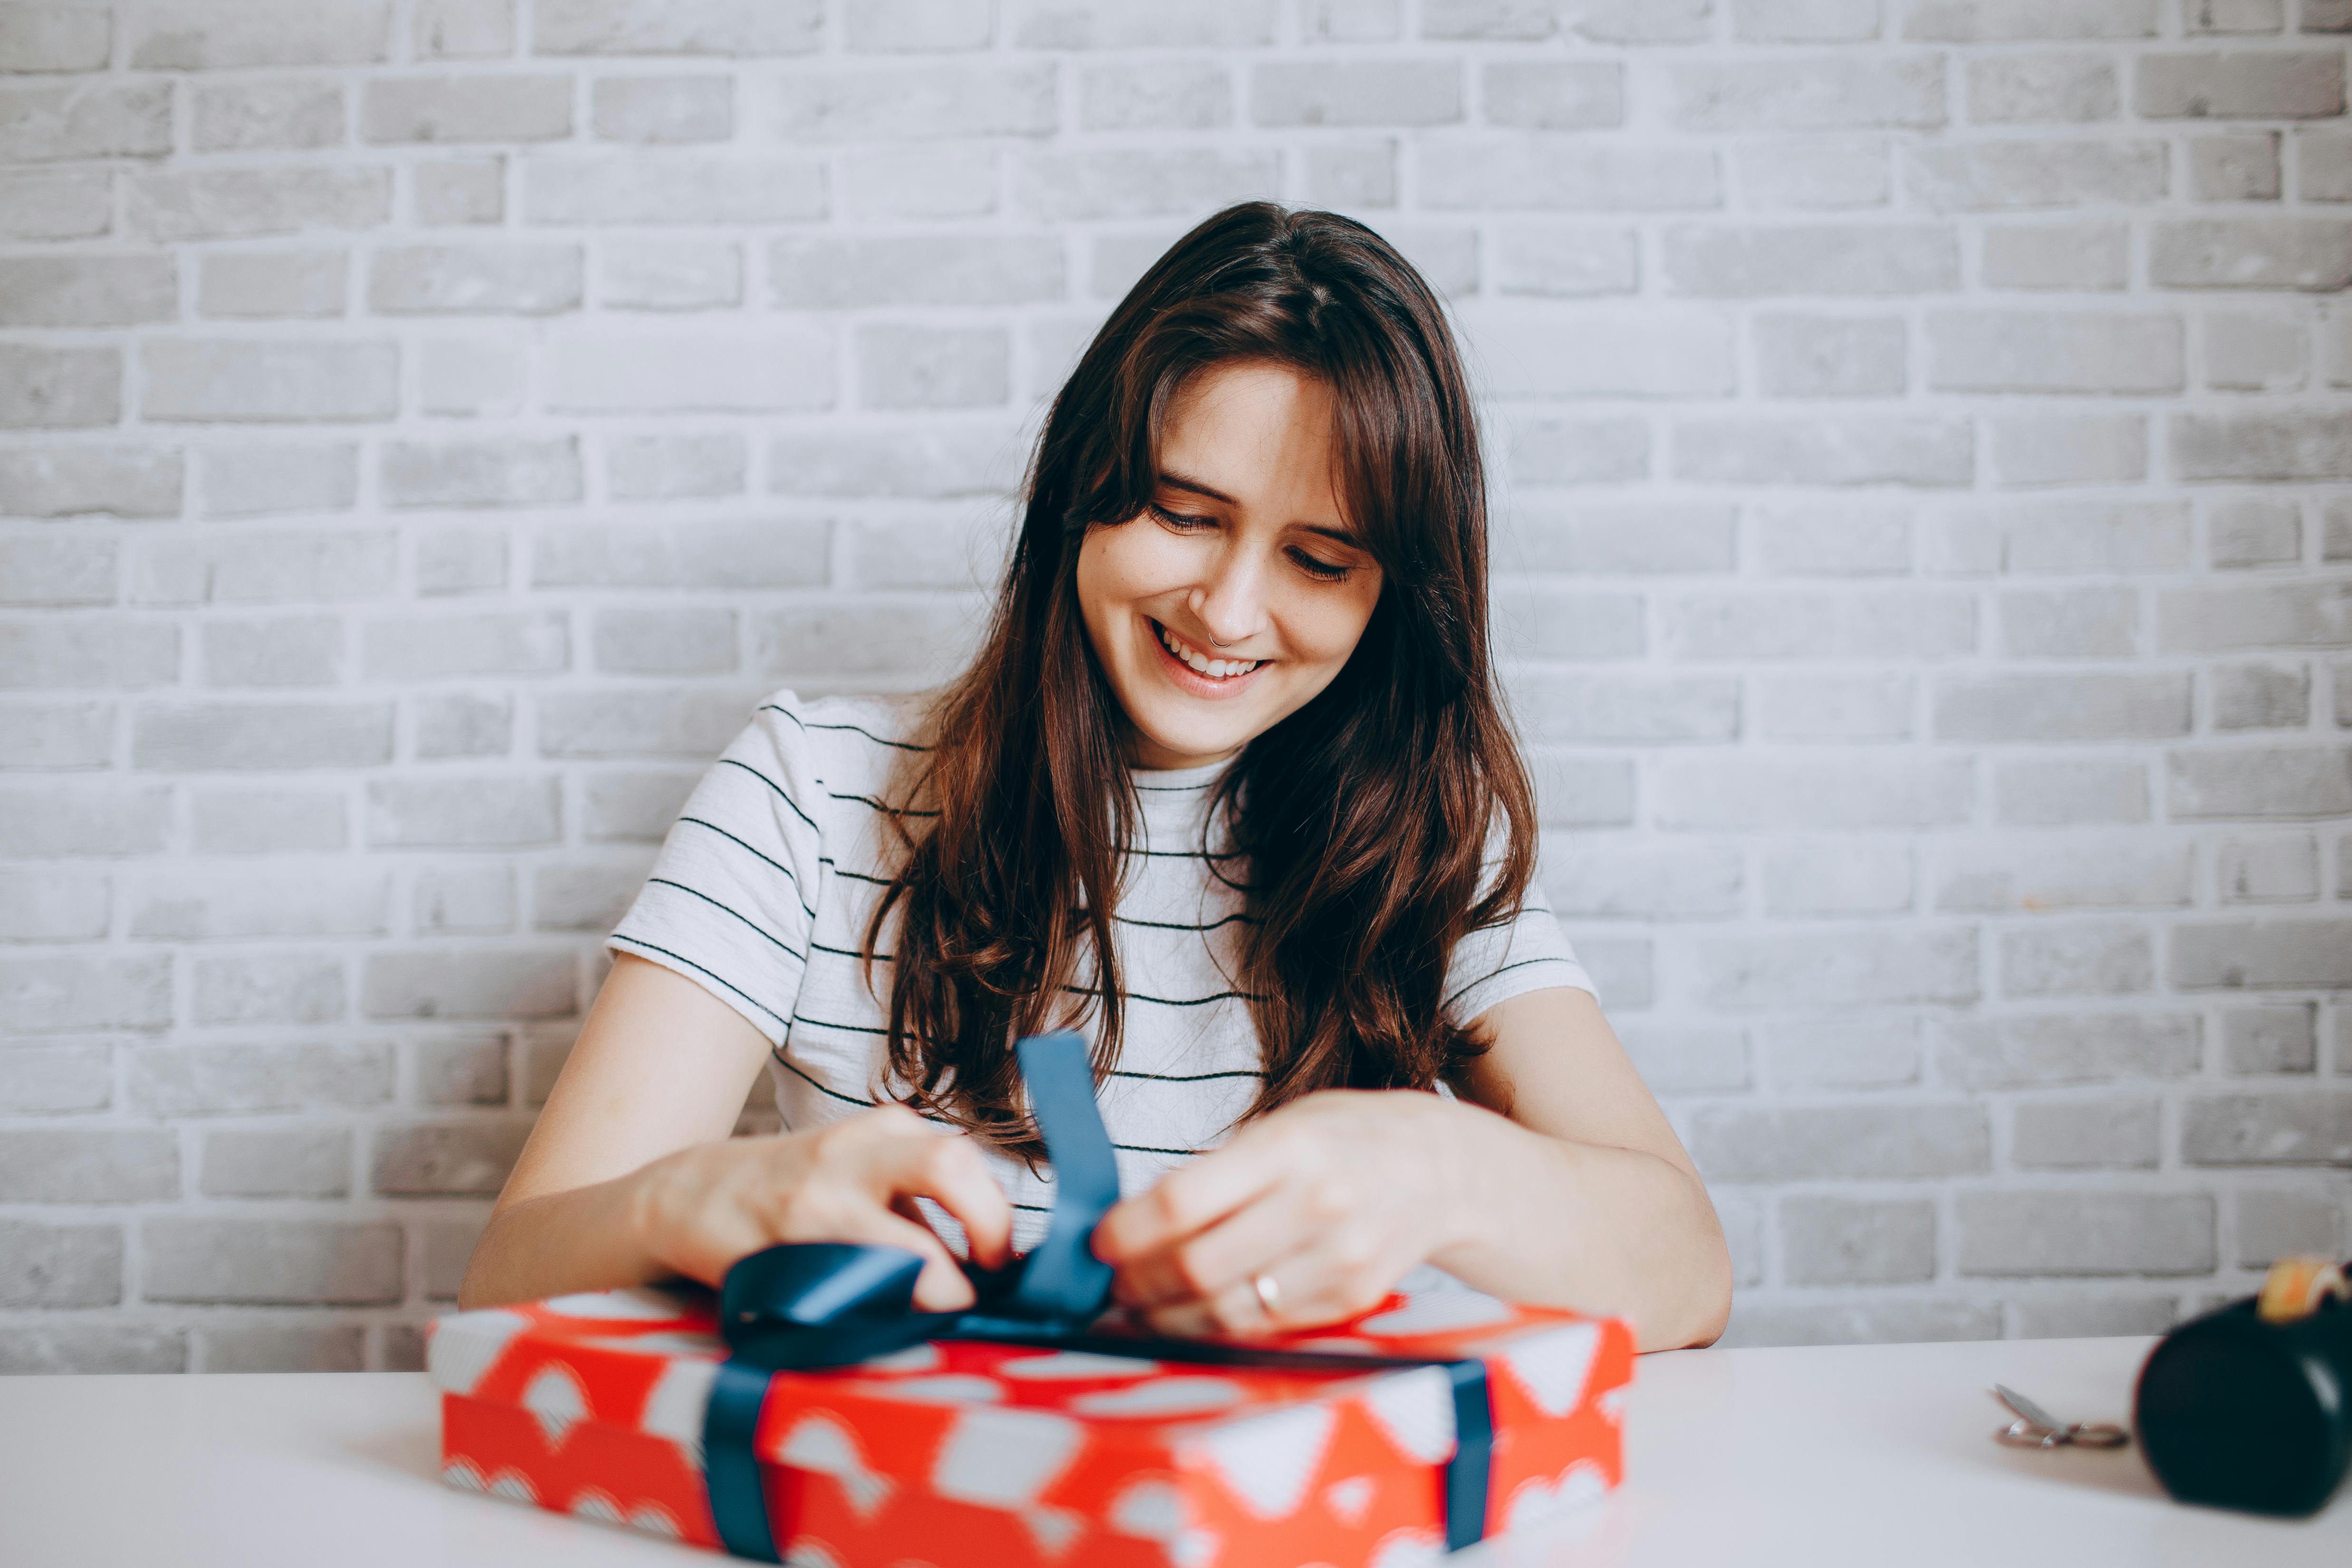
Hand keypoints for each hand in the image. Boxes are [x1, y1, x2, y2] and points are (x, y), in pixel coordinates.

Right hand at [627, 1105, 1012, 1311]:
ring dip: (938, 1290)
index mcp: (889, 1130)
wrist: (690, 1195)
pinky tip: (876, 1318)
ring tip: (936, 1310)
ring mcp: (818, 1196)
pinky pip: (855, 1289)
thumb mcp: (864, 1172)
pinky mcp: (783, 1244)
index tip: (1003, 1264)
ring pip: (907, 1243)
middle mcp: (858, 1151)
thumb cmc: (797, 1193)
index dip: (998, 1221)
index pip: (968, 1164)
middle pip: (951, 1165)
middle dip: (989, 1228)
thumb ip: (922, 1204)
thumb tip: (996, 1262)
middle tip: (987, 1276)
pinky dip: (882, 1313)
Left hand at [1089, 1089, 1474, 1335]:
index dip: (1126, 1232)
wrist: (1442, 1171)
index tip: (1098, 1241)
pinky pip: (1264, 1326)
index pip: (1182, 1203)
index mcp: (1289, 1148)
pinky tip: (1194, 1314)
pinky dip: (1217, 1327)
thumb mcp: (1282, 1126)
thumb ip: (1217, 1172)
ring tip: (1142, 1305)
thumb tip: (1135, 1220)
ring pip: (1225, 1310)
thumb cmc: (1346, 1139)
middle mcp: (1316, 1204)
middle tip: (1113, 1282)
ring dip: (1168, 1316)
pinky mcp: (1351, 1299)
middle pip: (1196, 1266)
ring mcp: (1338, 1259)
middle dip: (1137, 1283)